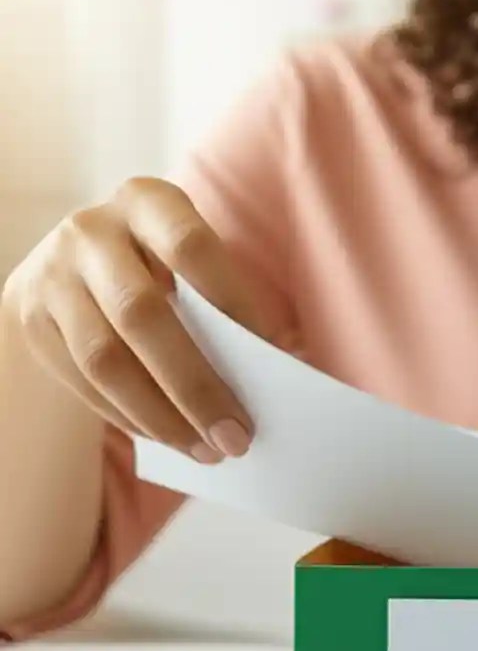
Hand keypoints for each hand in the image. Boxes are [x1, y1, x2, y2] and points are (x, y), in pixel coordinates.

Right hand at [2, 178, 286, 463]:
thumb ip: (219, 303)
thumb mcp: (187, 262)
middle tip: (238, 436)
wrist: (71, 265)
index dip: (233, 302)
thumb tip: (274, 373)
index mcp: (147, 200)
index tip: (271, 358)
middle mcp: (91, 231)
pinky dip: (131, 418)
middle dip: (196, 385)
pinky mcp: (29, 319)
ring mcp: (51, 275)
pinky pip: (83, 384)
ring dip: (162, 416)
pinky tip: (169, 437)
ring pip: (106, 360)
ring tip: (207, 450)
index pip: (193, 246)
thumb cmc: (163, 267)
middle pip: (143, 314)